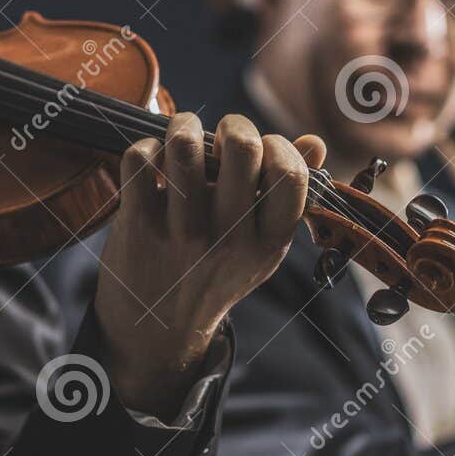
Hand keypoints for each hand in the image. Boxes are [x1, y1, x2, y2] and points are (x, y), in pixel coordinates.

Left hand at [94, 113, 323, 417]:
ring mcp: (182, 234)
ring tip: (184, 134)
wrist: (157, 331)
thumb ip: (288, 194)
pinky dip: (144, 147)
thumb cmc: (216, 272)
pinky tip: (153, 160)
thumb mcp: (260, 246)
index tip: (264, 148)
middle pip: (242, 148)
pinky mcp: (139, 227)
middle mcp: (228, 240)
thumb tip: (315, 142)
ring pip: (185, 147)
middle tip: (223, 134)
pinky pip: (140, 161)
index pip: (289, 175)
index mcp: (268, 243)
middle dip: (233, 124)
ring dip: (184, 125)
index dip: (278, 145)